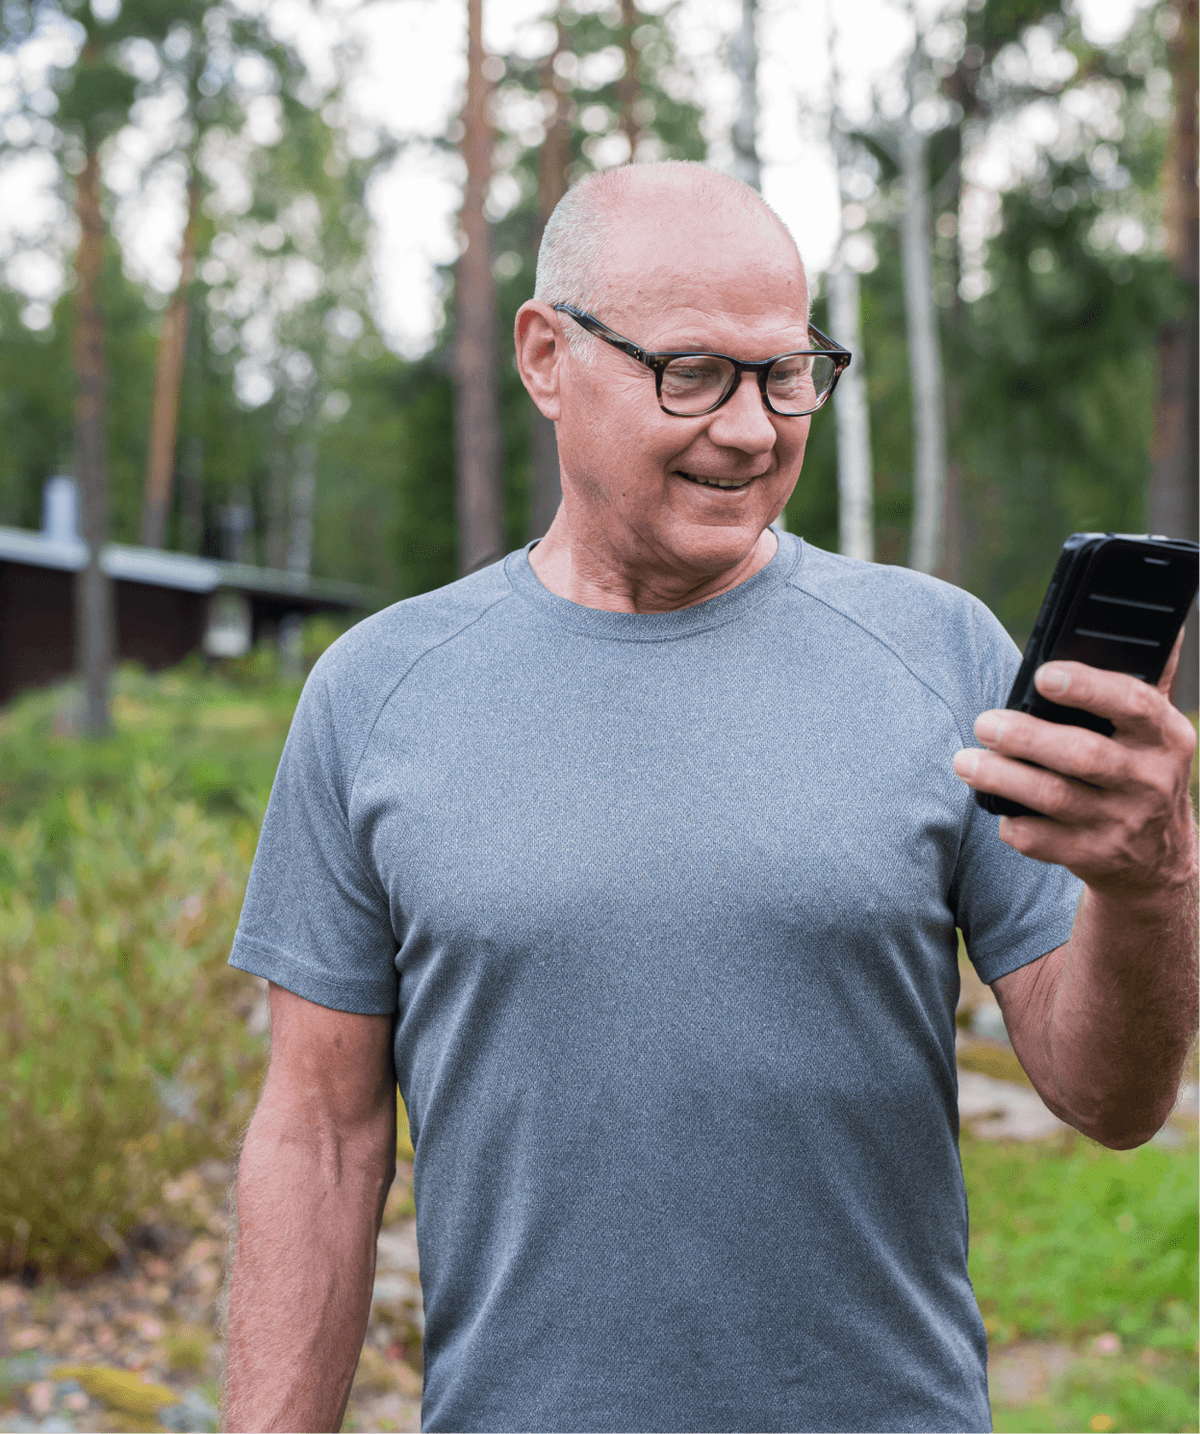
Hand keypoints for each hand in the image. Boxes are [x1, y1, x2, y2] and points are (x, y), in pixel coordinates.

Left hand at [952, 629, 1197, 898]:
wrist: (1159, 862)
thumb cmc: (1141, 773)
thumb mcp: (1156, 730)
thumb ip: (1148, 678)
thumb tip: (1160, 623)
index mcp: (1166, 736)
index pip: (1134, 703)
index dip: (1088, 687)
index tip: (1043, 675)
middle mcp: (1150, 781)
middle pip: (1084, 754)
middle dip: (1027, 737)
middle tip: (984, 723)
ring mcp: (1123, 823)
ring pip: (1055, 798)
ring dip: (1004, 778)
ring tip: (965, 761)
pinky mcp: (1094, 858)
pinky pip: (1044, 842)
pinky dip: (1015, 825)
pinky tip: (996, 810)